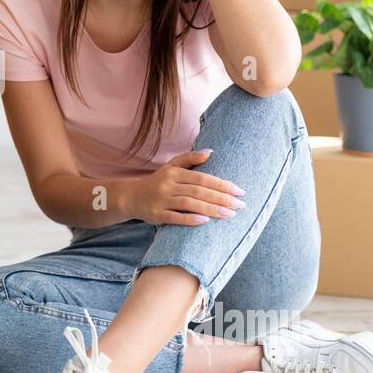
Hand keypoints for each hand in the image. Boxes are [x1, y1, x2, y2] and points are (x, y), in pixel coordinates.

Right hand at [118, 149, 245, 225]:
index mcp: (174, 173)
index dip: (222, 184)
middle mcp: (168, 185)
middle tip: (240, 205)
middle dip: (221, 198)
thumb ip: (190, 159)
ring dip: (211, 209)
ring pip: (189, 204)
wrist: (131, 197)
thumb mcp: (171, 167)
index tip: (240, 191)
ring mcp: (161, 200)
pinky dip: (190, 219)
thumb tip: (211, 151)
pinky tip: (205, 221)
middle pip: (198, 191)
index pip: (202, 178)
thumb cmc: (157, 182)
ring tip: (229, 214)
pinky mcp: (156, 215)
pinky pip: (174, 217)